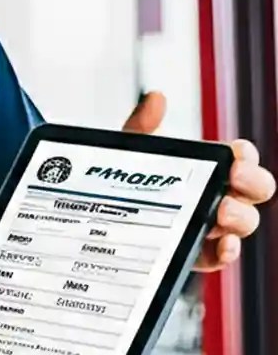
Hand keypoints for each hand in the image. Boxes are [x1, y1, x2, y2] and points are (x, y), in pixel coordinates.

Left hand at [122, 91, 274, 271]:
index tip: (236, 154)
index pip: (241, 159)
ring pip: (244, 223)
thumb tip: (154, 98)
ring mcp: (210, 226)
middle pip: (255, 190)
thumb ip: (142, 127)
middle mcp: (217, 195)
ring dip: (241, 217)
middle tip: (235, 178)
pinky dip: (228, 252)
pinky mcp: (196, 252)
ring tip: (222, 211)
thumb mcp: (128, 154)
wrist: (99, 219)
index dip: (245, 156)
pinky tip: (223, 245)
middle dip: (254, 183)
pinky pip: (221, 256)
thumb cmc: (122, 182)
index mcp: (208, 168)